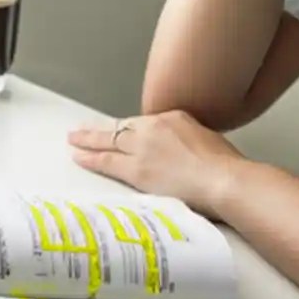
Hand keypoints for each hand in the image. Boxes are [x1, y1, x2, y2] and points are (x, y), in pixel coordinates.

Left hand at [67, 111, 245, 217]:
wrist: (224, 180)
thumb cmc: (226, 167)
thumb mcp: (207, 141)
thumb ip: (186, 142)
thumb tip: (180, 153)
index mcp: (174, 118)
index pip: (142, 123)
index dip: (127, 130)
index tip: (118, 132)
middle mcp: (154, 128)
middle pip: (120, 127)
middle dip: (99, 130)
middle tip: (80, 130)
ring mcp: (142, 147)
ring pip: (108, 141)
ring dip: (88, 141)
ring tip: (73, 141)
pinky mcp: (136, 169)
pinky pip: (106, 161)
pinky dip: (90, 158)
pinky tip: (79, 157)